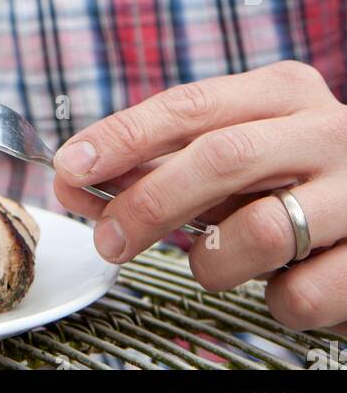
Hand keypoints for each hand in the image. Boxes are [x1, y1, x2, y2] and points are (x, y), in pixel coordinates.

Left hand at [52, 61, 346, 334]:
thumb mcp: (245, 149)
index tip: (72, 166)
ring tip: (215, 263)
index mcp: (285, 91)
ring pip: (260, 231)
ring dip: (214, 261)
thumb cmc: (303, 176)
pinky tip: (282, 283)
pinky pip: (300, 293)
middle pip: (219, 158)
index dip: (124, 136)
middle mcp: (325, 131)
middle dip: (150, 201)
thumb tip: (80, 176)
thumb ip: (170, 159)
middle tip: (110, 238)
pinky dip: (274, 301)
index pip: (191, 105)